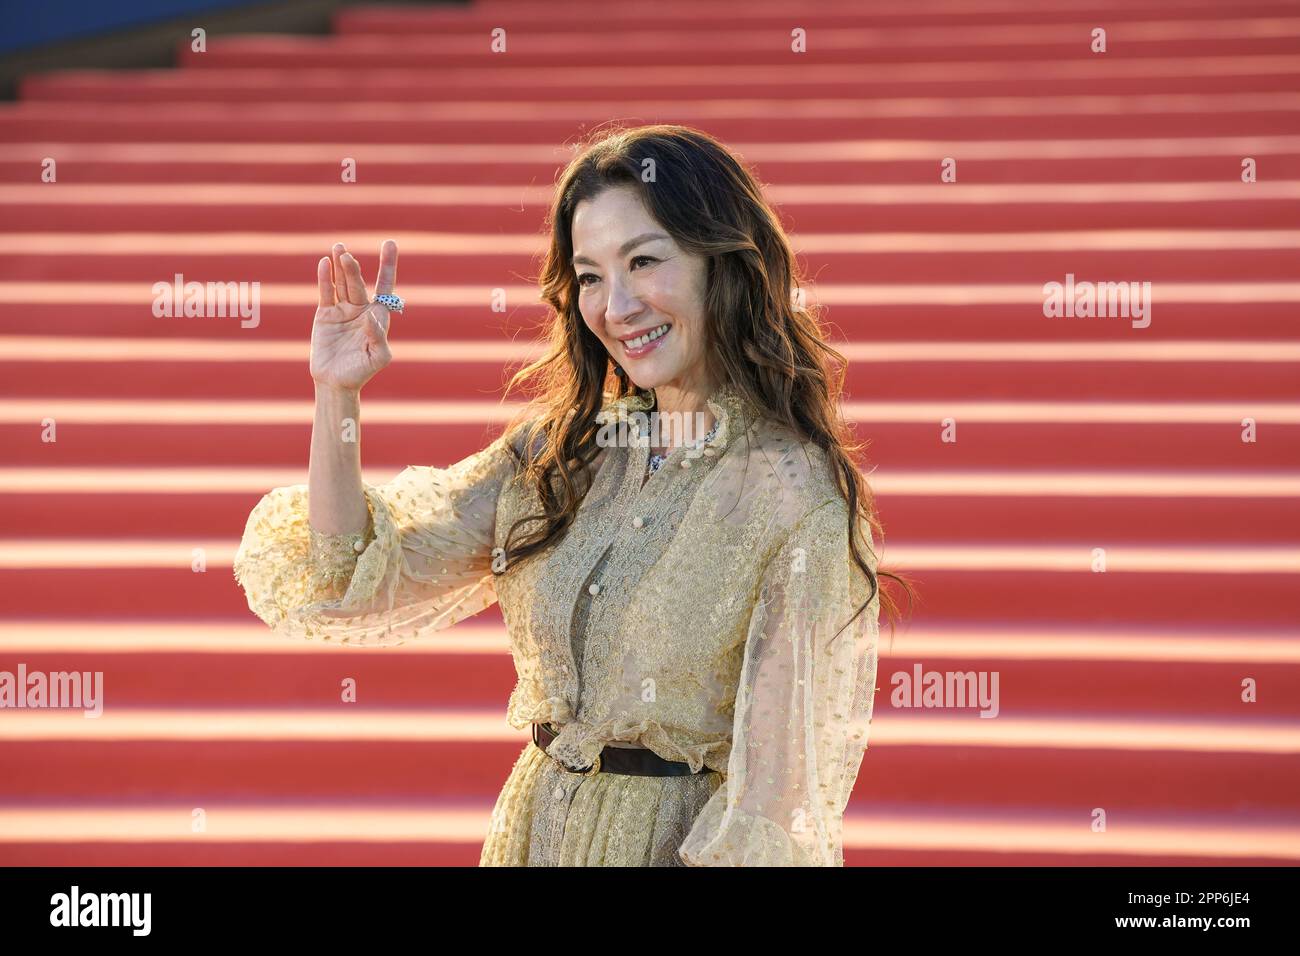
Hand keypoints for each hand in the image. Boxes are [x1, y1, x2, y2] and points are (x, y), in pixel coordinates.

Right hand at [309, 239, 398, 391]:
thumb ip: (378, 337)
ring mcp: (343, 310)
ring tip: (338, 248)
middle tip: (346, 254)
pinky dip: (325, 278)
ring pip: (341, 283)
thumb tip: (372, 316)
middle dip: (353, 269)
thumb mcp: (378, 357)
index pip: (385, 285)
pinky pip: (326, 292)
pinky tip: (326, 263)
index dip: (387, 265)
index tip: (389, 243)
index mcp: (378, 316)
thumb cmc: (362, 372)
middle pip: (358, 283)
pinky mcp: (325, 315)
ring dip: (340, 266)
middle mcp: (361, 309)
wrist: (335, 382)